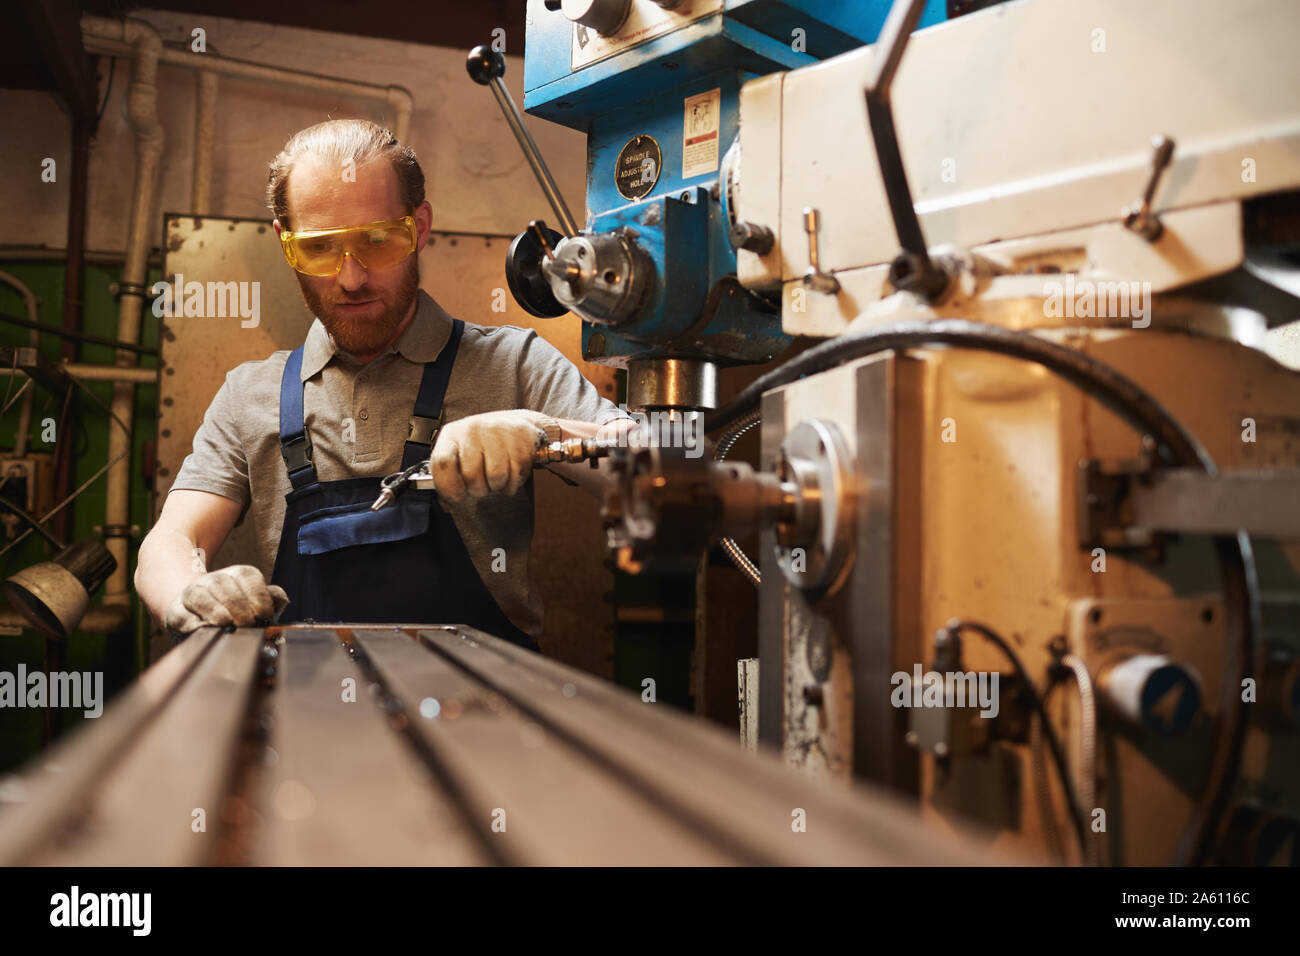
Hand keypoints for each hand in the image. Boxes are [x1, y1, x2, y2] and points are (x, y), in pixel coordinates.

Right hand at [164, 564, 288, 635]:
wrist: (201, 619)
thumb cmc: (238, 613)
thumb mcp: (257, 604)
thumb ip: (271, 599)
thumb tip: (280, 600)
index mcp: (236, 575)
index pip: (247, 576)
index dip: (257, 594)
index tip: (265, 615)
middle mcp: (213, 580)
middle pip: (223, 584)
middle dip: (238, 605)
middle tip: (248, 624)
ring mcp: (192, 594)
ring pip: (199, 594)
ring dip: (214, 609)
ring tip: (226, 623)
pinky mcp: (175, 612)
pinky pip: (180, 614)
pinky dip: (191, 622)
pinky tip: (203, 630)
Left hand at [430, 409, 551, 503]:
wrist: (513, 425)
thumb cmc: (481, 446)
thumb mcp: (459, 456)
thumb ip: (449, 480)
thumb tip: (448, 505)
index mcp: (452, 435)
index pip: (442, 462)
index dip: (449, 487)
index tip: (458, 498)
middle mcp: (472, 429)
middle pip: (471, 475)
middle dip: (479, 490)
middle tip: (483, 486)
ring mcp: (497, 431)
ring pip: (496, 476)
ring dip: (498, 487)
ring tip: (497, 479)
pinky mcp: (520, 437)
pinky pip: (517, 473)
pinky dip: (514, 482)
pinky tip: (511, 473)